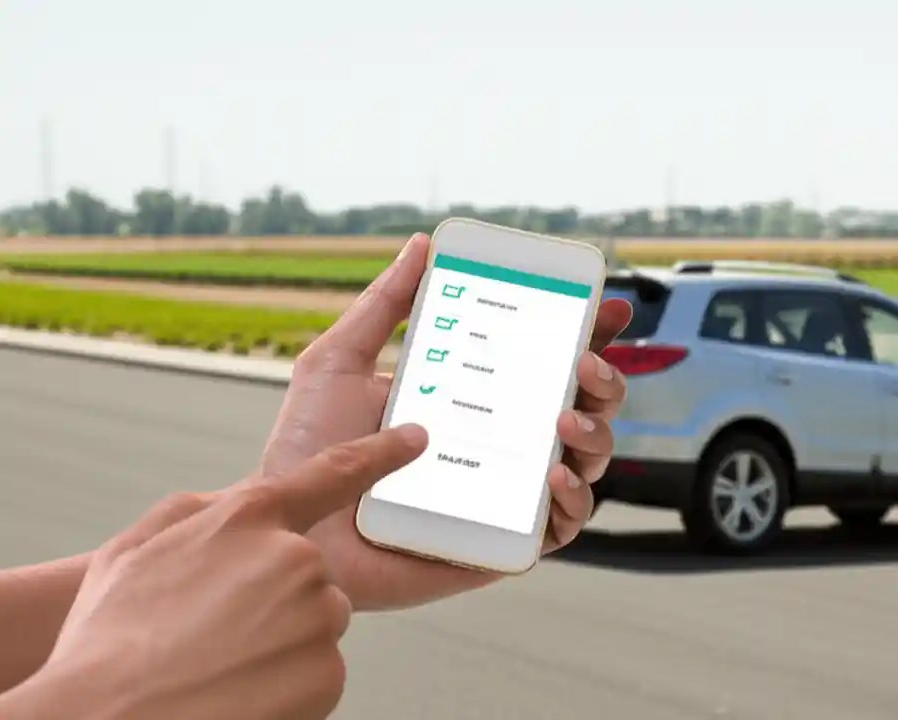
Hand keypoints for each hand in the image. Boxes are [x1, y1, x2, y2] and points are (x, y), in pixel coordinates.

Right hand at [14, 427, 427, 719]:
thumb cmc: (108, 642)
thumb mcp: (134, 551)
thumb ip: (195, 514)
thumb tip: (226, 508)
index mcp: (249, 518)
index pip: (335, 473)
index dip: (382, 453)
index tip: (417, 439)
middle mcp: (295, 559)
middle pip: (310, 576)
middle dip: (274, 600)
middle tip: (214, 632)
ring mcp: (317, 616)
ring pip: (314, 626)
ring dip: (279, 645)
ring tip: (218, 666)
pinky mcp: (328, 672)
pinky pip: (316, 673)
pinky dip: (286, 687)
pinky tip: (239, 693)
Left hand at [260, 233, 631, 610]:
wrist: (289, 529)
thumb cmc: (307, 452)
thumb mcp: (338, 363)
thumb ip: (382, 305)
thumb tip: (421, 245)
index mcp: (473, 399)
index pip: (547, 363)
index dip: (589, 335)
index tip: (609, 306)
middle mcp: (499, 446)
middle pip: (584, 409)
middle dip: (605, 382)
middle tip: (585, 365)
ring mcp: (505, 496)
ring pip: (587, 464)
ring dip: (596, 435)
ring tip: (566, 419)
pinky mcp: (502, 545)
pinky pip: (562, 526)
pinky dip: (573, 500)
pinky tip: (552, 476)